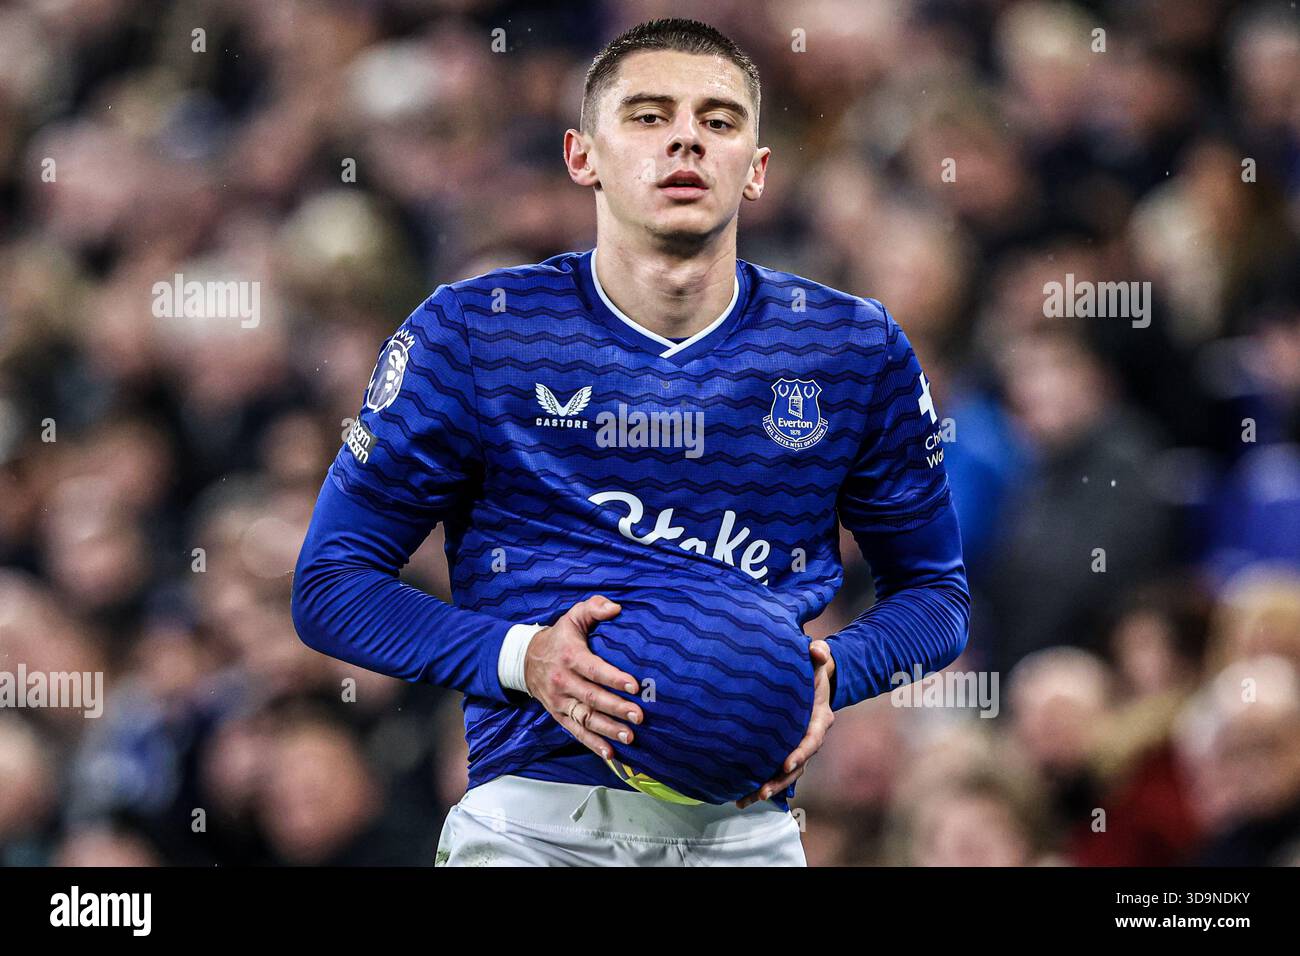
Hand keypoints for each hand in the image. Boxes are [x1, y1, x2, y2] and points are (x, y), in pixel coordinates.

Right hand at [524, 595, 643, 760]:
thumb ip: (594, 608)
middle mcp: (563, 681)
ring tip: (629, 736)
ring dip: (607, 730)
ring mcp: (560, 701)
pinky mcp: (559, 715)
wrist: (525, 659)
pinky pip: (576, 732)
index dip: (613, 678)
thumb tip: (616, 608)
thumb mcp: (573, 616)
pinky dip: (592, 744)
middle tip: (639, 716)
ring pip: (585, 718)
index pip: (593, 669)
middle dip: (616, 708)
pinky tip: (610, 753)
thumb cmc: (560, 637)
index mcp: (570, 656)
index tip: (634, 685)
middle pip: (591, 698)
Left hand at [735, 639, 834, 808]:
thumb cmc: (812, 668)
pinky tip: (739, 795)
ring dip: (768, 788)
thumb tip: (817, 650)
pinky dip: (759, 784)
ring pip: (785, 774)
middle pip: (797, 766)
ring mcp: (797, 747)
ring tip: (747, 799)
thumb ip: (819, 653)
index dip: (801, 753)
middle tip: (763, 791)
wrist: (812, 680)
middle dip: (781, 780)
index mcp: (819, 720)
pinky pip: (774, 771)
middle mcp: (810, 739)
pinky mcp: (785, 750)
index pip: (812, 740)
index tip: (787, 762)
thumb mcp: (819, 658)